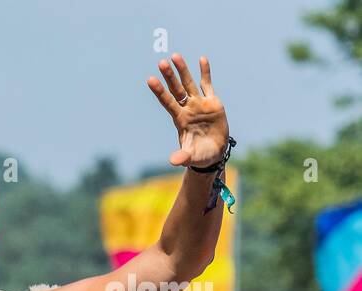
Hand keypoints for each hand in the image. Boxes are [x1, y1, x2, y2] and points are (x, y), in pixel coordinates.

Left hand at [146, 54, 229, 168]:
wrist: (214, 152)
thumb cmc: (199, 155)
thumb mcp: (191, 157)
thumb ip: (182, 157)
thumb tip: (174, 161)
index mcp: (180, 119)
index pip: (167, 102)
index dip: (160, 92)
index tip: (150, 80)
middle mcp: (187, 109)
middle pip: (176, 89)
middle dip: (169, 76)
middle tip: (161, 62)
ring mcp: (199, 104)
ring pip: (189, 84)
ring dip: (183, 70)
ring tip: (175, 56)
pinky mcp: (212, 102)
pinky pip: (207, 84)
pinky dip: (205, 72)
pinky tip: (201, 59)